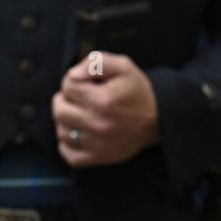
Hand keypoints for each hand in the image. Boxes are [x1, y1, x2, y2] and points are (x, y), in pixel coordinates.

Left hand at [51, 52, 159, 167]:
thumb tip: (72, 74)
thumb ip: (95, 62)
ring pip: (61, 132)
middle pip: (59, 110)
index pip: (68, 86)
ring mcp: (99, 144)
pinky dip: (68, 144)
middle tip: (77, 98)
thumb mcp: (122, 66)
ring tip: (79, 114)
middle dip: (64, 100)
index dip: (73, 80)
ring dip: (66, 121)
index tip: (86, 83)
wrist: (160, 118)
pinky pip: (69, 155)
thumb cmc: (136, 89)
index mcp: (104, 100)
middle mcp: (99, 124)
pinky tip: (78, 133)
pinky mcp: (100, 157)